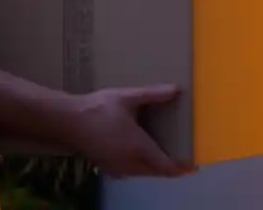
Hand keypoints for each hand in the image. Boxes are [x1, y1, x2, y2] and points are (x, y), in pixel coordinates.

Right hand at [62, 85, 195, 179]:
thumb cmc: (98, 109)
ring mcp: (118, 168)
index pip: (168, 167)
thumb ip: (153, 95)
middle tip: (182, 155)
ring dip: (156, 166)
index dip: (183, 168)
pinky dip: (142, 166)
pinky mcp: (108, 168)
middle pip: (158, 172)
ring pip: (144, 173)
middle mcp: (131, 164)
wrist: (67, 122)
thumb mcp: (127, 98)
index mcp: (140, 148)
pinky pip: (132, 171)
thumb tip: (177, 90)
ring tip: (164, 152)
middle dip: (171, 167)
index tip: (195, 165)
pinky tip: (140, 152)